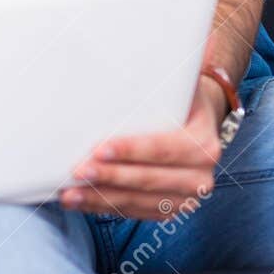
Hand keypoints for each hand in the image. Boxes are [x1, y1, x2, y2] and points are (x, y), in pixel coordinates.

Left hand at [61, 76, 224, 219]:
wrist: (199, 121)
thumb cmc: (180, 99)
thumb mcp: (177, 86)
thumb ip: (153, 80)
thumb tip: (111, 61)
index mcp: (204, 144)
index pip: (163, 149)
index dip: (131, 150)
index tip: (100, 149)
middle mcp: (200, 176)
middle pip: (148, 180)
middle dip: (109, 177)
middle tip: (78, 171)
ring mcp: (186, 197)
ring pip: (138, 202)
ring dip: (100, 199)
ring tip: (69, 193)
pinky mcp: (169, 209)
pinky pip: (134, 212)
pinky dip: (105, 208)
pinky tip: (81, 201)